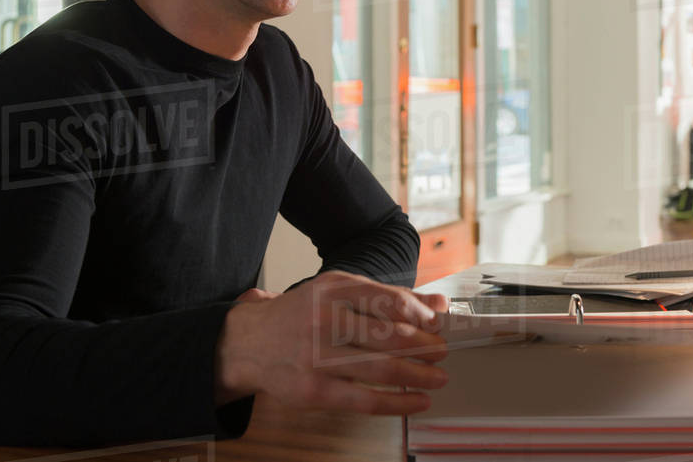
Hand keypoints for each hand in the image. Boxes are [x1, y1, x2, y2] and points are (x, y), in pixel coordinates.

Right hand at [215, 270, 450, 414]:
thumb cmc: (302, 315)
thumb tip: (437, 306)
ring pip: (383, 369)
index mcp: (334, 289)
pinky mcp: (314, 391)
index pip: (390, 302)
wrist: (250, 343)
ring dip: (420, 376)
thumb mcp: (339, 292)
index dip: (421, 317)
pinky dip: (399, 403)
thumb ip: (387, 298)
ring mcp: (318, 357)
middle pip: (391, 336)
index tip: (437, 326)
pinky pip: (366, 400)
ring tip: (438, 378)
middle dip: (426, 347)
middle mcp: (326, 320)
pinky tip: (418, 401)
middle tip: (442, 353)